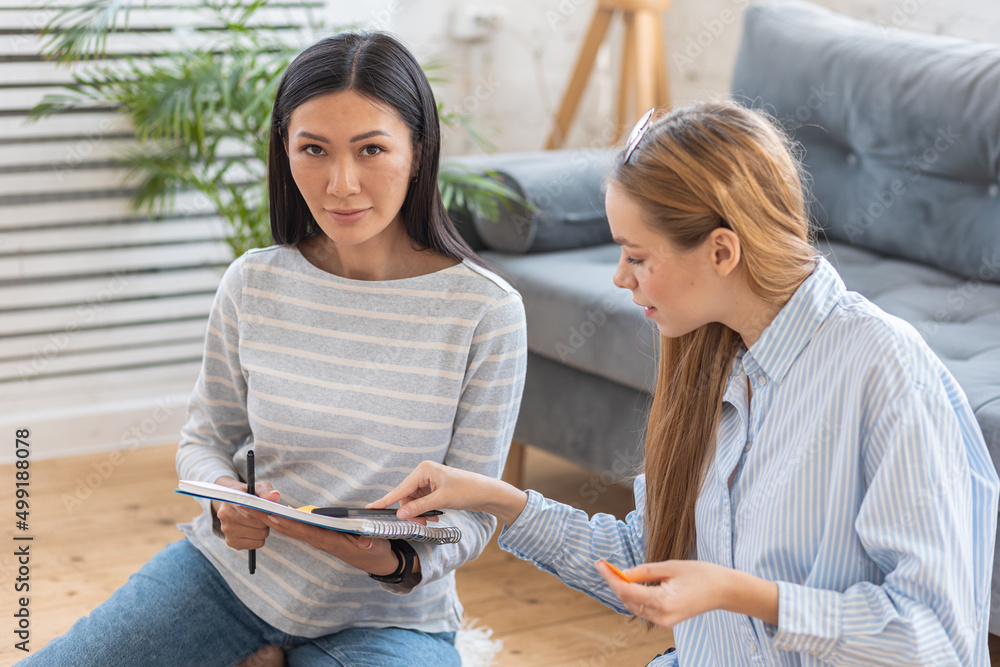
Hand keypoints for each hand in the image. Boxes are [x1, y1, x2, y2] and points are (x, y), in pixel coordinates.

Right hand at [212, 476, 280, 550]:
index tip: (271, 510)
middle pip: (258, 524)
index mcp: (230, 501)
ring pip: (260, 535)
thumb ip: (266, 491)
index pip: (252, 511)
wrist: (235, 503)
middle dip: (266, 520)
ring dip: (264, 529)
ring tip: (258, 521)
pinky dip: (260, 538)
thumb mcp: (258, 488)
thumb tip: (274, 496)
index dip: (265, 511)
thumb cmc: (250, 494)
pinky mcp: (232, 543)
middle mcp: (225, 517)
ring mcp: (227, 531)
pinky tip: (254, 529)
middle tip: (263, 514)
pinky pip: (258, 544)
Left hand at [261, 513, 402, 576]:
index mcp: (331, 541)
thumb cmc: (375, 550)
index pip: (307, 531)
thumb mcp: (376, 545)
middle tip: (249, 507)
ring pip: (291, 528)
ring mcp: (318, 539)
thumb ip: (370, 542)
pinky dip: (282, 520)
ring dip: (271, 518)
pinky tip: (270, 513)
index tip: (271, 515)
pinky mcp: (319, 536)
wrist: (375, 561)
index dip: (289, 523)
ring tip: (252, 506)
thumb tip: (366, 542)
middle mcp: (320, 540)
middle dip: (270, 518)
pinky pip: (297, 528)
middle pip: (291, 528)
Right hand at [367, 460, 527, 526]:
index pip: (400, 489)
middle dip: (411, 512)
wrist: (486, 492)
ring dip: (420, 513)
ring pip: (414, 502)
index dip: (385, 500)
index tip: (370, 507)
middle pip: (406, 497)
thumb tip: (400, 515)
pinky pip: (422, 502)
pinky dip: (426, 511)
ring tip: (431, 520)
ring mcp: (429, 481)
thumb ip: (419, 508)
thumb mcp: (441, 500)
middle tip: (420, 524)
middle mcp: (424, 473)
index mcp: (423, 470)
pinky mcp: (434, 489)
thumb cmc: (467, 490)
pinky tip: (434, 517)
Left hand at [595, 560, 778, 627]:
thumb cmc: (700, 574)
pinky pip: (643, 608)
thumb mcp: (670, 566)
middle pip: (627, 600)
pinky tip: (630, 583)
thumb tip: (622, 573)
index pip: (627, 591)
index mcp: (663, 602)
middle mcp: (661, 616)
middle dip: (614, 582)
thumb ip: (644, 572)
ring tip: (613, 571)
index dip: (610, 577)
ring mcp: (664, 622)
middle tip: (603, 565)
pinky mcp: (666, 621)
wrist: (724, 591)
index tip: (599, 564)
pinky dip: (634, 596)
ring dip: (622, 589)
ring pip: (633, 606)